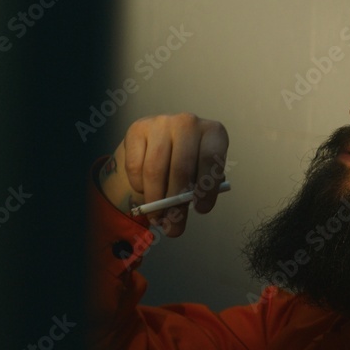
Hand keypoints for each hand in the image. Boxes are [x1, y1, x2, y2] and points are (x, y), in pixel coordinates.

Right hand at [98, 113, 228, 236]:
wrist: (163, 141)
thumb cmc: (191, 162)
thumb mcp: (202, 174)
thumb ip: (195, 193)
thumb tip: (175, 221)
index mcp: (213, 132)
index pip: (211, 160)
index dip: (206, 188)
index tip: (200, 210)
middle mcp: (188, 122)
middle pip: (181, 168)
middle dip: (176, 203)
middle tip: (174, 227)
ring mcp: (161, 122)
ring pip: (155, 170)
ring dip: (155, 200)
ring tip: (158, 219)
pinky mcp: (138, 128)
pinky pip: (136, 166)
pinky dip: (139, 186)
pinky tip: (146, 192)